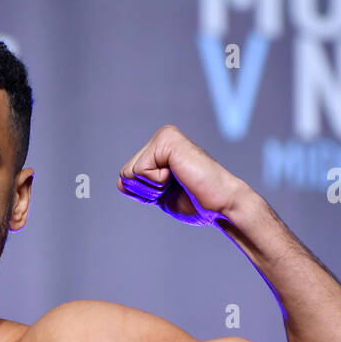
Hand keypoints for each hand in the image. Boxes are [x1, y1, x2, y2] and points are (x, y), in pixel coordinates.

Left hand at [118, 125, 252, 226]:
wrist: (220, 205)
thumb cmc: (196, 202)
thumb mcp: (160, 195)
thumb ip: (141, 187)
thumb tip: (120, 182)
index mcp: (159, 149)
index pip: (127, 177)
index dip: (146, 193)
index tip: (172, 190)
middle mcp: (161, 138)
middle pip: (125, 174)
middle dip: (147, 190)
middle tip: (176, 186)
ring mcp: (164, 136)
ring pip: (130, 172)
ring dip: (153, 187)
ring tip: (179, 180)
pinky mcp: (167, 140)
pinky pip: (140, 170)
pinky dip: (158, 181)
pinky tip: (179, 175)